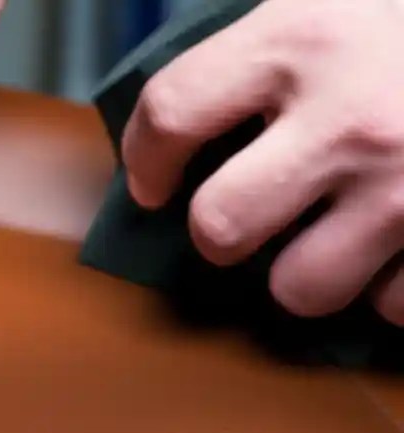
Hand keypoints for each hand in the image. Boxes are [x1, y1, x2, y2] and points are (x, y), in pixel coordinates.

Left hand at [123, 0, 403, 325]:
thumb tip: (191, 117)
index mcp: (302, 36)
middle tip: (240, 216)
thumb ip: (270, 45)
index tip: (153, 179)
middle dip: (220, 230)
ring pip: (298, 286)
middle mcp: (349, 116)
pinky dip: (390, 285)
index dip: (146, 156)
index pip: (173, 111)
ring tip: (326, 235)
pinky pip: (392, 304)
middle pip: (220, 225)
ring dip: (302, 269)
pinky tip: (400, 246)